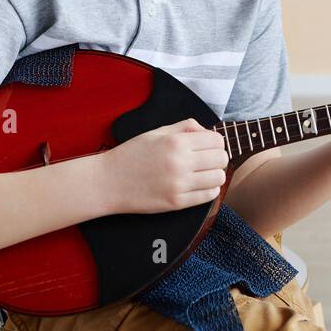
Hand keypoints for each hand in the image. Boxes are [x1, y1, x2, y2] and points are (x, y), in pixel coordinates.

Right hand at [100, 118, 228, 214]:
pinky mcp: (176, 203)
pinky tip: (198, 186)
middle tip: (207, 161)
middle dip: (217, 158)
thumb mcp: (156, 132)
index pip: (216, 140)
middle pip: (222, 159)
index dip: (215, 143)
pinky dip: (209, 190)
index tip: (208, 147)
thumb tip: (206, 130)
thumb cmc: (131, 155)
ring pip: (219, 178)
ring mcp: (179, 184)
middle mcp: (180, 162)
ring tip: (203, 174)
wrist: (108, 182)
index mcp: (176, 142)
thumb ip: (184, 127)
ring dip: (215, 175)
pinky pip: (209, 196)